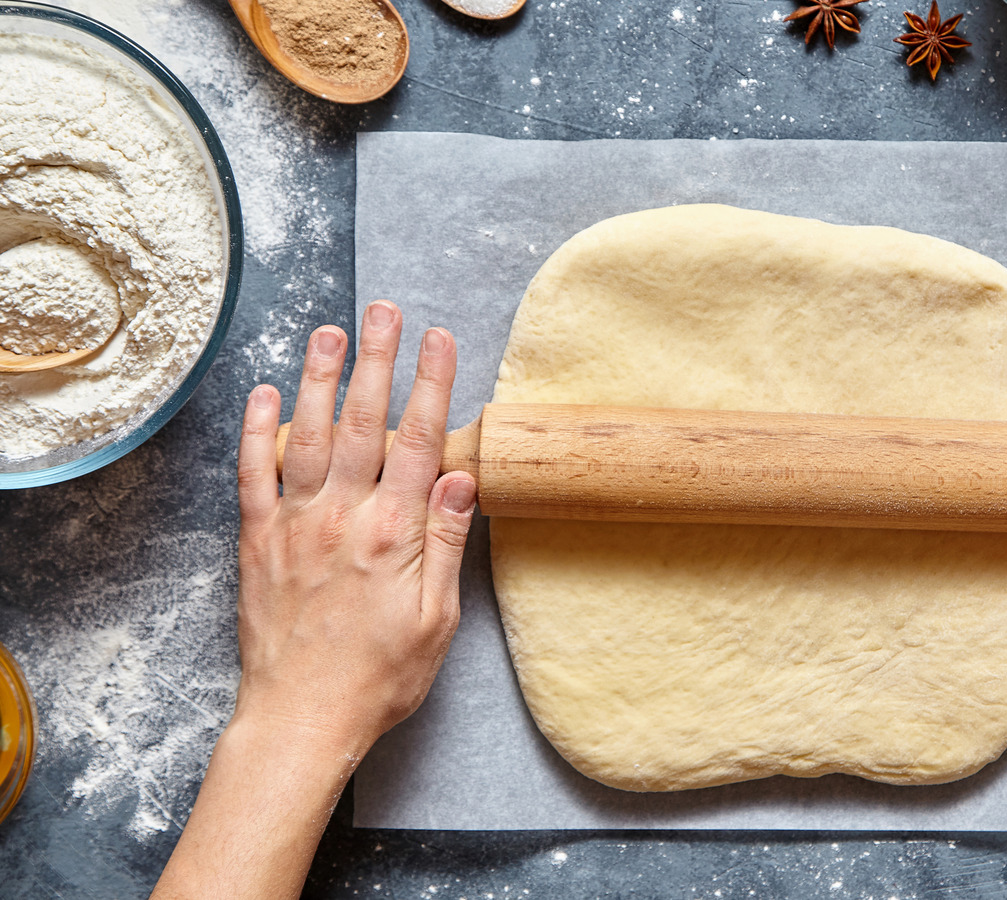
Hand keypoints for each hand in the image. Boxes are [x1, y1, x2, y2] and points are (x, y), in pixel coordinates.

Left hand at [155, 302, 476, 899]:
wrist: (302, 718)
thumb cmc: (380, 677)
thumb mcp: (438, 619)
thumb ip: (447, 544)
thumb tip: (463, 480)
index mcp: (394, 535)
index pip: (421, 443)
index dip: (433, 386)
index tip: (442, 341)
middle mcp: (343, 518)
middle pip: (364, 422)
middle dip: (377, 361)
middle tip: (384, 311)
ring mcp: (295, 525)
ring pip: (306, 435)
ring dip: (318, 379)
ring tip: (328, 330)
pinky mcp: (258, 542)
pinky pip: (253, 475)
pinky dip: (256, 431)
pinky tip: (263, 393)